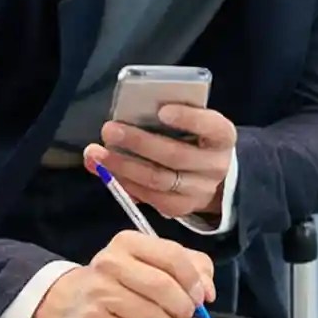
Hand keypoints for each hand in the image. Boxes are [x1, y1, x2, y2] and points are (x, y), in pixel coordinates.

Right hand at [29, 231, 215, 317]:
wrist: (69, 302)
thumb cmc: (119, 282)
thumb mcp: (151, 262)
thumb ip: (190, 267)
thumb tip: (208, 291)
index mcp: (127, 242)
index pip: (173, 256)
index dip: (194, 280)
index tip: (201, 296)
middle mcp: (109, 263)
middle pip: (164, 287)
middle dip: (183, 306)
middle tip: (184, 314)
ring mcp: (97, 294)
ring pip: (153, 316)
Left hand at [84, 105, 235, 218]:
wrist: (213, 177)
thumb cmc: (195, 138)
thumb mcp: (195, 123)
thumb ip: (169, 116)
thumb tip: (128, 110)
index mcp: (222, 136)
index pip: (211, 126)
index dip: (188, 119)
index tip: (162, 110)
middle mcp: (215, 165)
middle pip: (175, 156)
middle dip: (139, 143)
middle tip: (110, 130)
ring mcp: (199, 191)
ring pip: (158, 180)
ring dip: (123, 166)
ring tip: (95, 153)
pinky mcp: (181, 208)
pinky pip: (149, 197)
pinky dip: (124, 183)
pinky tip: (104, 171)